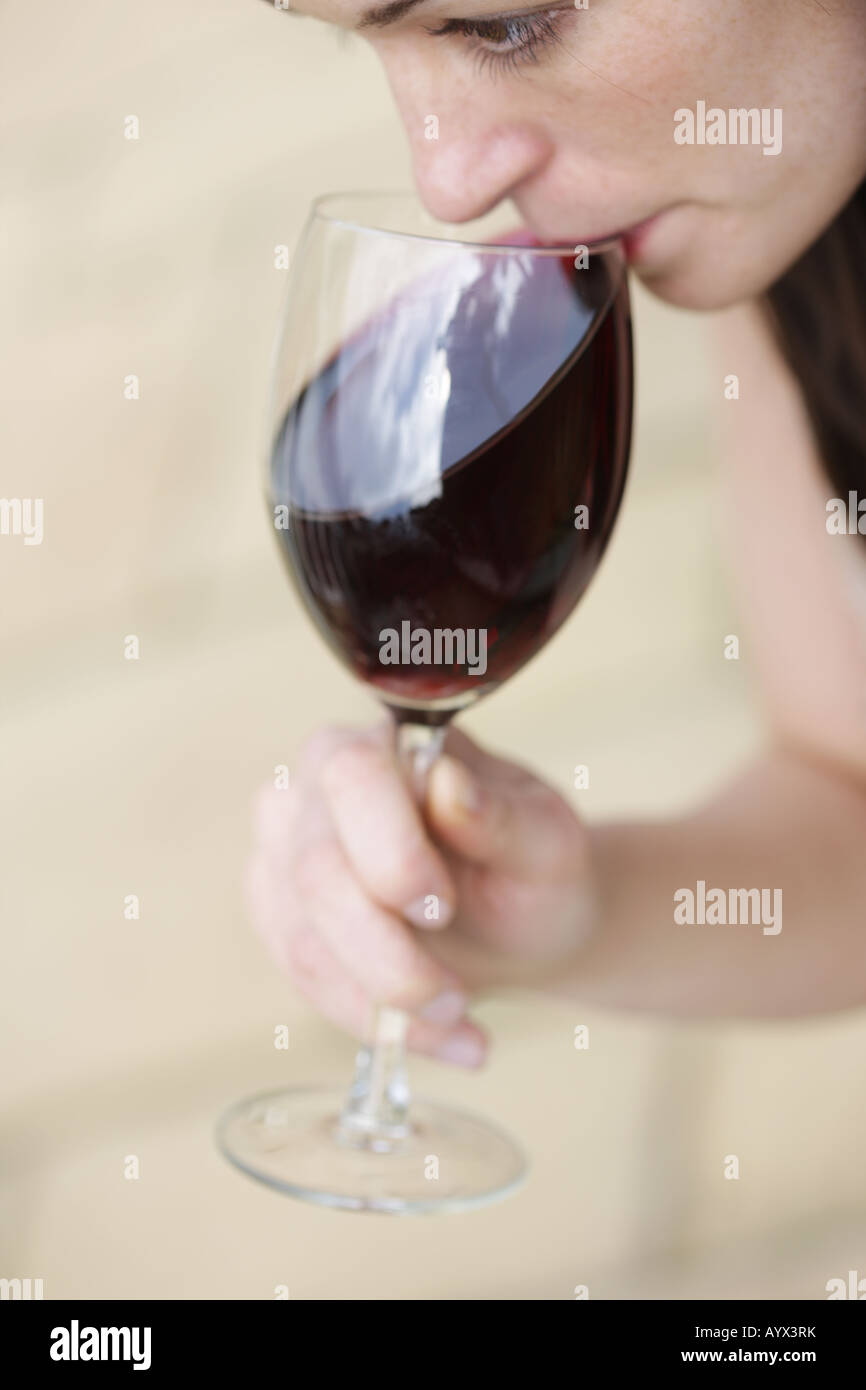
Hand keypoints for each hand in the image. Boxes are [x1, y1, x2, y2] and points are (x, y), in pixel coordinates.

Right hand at [247, 721, 594, 1066]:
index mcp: (385, 742)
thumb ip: (505, 817)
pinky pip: (302, 975)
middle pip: (318, 871)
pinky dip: (370, 1019)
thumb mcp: (548, 843)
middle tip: (455, 997)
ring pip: (303, 938)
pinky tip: (434, 1034)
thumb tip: (448, 787)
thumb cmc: (531, 868)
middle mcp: (316, 784)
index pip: (352, 775)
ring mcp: (285, 848)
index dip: (388, 849)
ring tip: (460, 1023)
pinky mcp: (278, 910)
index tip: (441, 908)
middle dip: (388, 954)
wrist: (517, 923)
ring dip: (384, 1001)